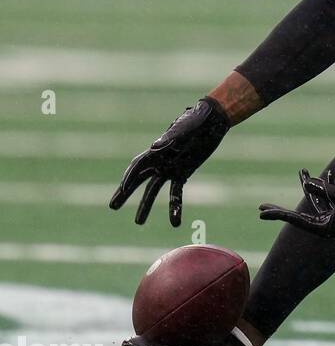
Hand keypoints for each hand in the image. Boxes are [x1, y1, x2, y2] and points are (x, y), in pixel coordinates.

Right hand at [109, 97, 229, 225]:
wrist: (210, 123)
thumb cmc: (194, 123)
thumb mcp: (182, 131)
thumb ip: (169, 140)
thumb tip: (155, 147)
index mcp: (155, 151)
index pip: (137, 167)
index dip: (129, 178)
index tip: (123, 190)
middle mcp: (158, 162)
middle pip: (138, 180)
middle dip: (126, 193)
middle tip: (113, 206)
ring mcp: (169, 169)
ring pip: (154, 190)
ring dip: (146, 206)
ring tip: (138, 222)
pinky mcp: (182, 174)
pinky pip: (176, 194)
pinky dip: (175, 207)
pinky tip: (175, 223)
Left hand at [259, 169, 334, 239]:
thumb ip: (325, 190)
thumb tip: (307, 182)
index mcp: (324, 229)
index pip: (295, 221)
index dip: (277, 214)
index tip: (260, 212)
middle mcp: (327, 226)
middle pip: (300, 214)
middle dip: (284, 207)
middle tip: (262, 207)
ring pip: (317, 202)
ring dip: (311, 186)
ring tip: (302, 170)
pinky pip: (331, 199)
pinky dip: (329, 187)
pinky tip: (329, 173)